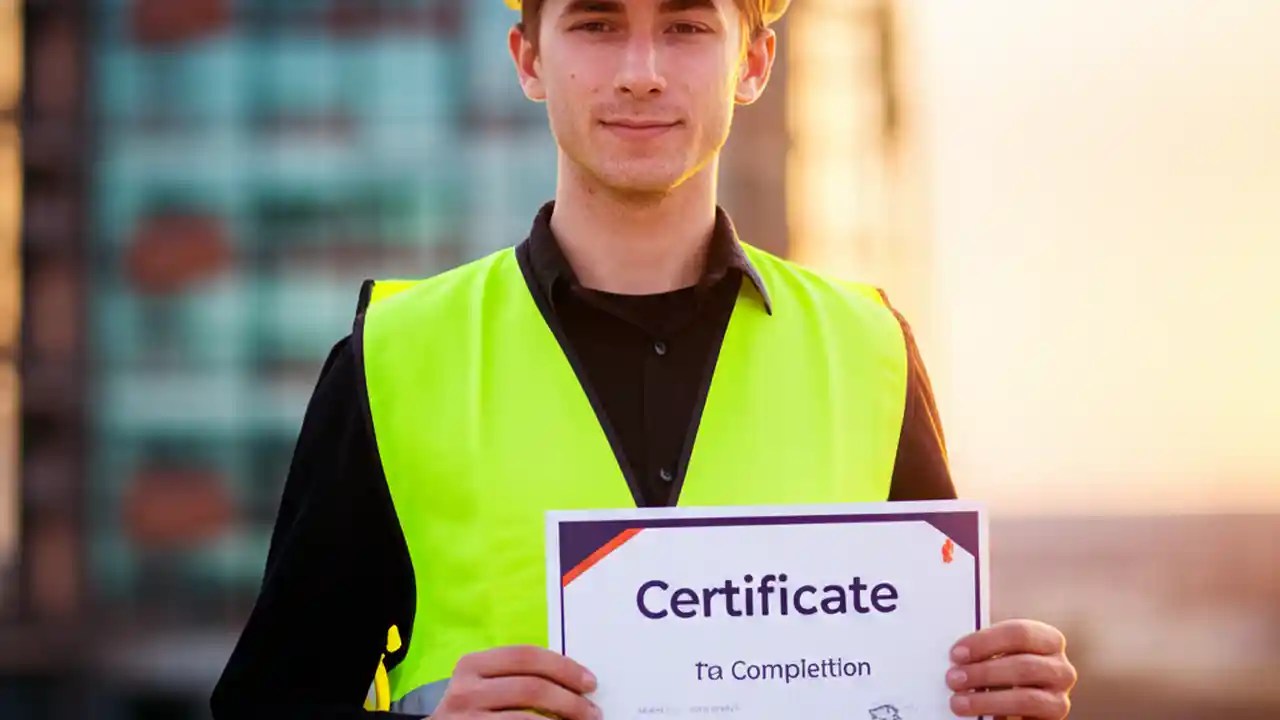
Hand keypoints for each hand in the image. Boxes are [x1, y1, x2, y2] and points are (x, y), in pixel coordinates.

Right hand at [432, 645, 600, 719]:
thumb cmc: (470, 709)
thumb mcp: (484, 685)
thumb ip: (516, 676)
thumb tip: (572, 680)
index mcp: (472, 664)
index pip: (526, 656)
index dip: (564, 667)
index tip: (590, 682)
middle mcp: (466, 690)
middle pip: (531, 687)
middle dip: (570, 700)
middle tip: (592, 711)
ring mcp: (467, 719)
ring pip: (527, 719)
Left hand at [946, 619, 1076, 718]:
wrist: (1023, 700)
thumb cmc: (1007, 667)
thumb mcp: (1001, 652)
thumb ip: (986, 650)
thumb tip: (956, 656)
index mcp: (1049, 640)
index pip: (1019, 633)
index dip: (985, 642)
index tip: (956, 653)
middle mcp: (1061, 669)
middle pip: (1023, 666)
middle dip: (984, 673)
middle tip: (953, 678)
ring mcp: (1059, 698)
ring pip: (1025, 699)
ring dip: (986, 701)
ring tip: (959, 702)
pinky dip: (999, 718)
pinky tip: (981, 718)